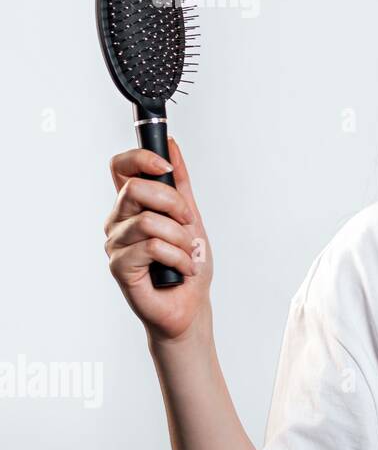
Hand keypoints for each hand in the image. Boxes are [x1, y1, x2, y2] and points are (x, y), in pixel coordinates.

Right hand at [104, 137, 213, 340]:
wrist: (190, 304)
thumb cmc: (188, 263)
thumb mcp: (190, 216)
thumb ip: (180, 182)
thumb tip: (172, 144)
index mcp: (132, 205)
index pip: (119, 167)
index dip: (139, 158)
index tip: (165, 165)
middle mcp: (118, 221)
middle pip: (135, 188)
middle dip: (173, 204)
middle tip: (188, 223)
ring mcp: (115, 243)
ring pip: (149, 220)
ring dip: (181, 238)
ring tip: (186, 254)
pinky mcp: (118, 266)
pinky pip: (152, 246)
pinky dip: (178, 257)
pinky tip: (181, 268)